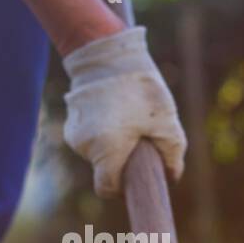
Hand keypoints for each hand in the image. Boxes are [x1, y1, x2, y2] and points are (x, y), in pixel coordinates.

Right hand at [62, 26, 186, 196]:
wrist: (106, 53)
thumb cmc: (139, 87)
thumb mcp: (165, 120)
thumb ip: (172, 153)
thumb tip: (172, 177)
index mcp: (107, 150)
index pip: (107, 189)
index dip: (123, 189)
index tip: (136, 177)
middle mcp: (85, 147)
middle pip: (105, 169)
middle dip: (123, 160)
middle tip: (140, 136)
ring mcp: (74, 134)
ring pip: (98, 152)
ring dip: (114, 143)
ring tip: (127, 117)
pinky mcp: (71, 122)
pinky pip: (90, 138)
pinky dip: (103, 131)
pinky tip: (114, 110)